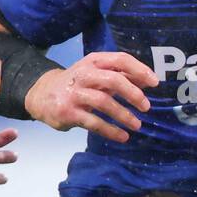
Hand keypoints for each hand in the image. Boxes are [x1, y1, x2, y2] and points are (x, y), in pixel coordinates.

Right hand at [26, 51, 157, 142]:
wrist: (41, 95)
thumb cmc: (77, 84)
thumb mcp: (96, 74)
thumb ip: (120, 75)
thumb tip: (148, 81)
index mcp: (94, 61)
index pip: (121, 59)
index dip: (140, 70)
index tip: (154, 83)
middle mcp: (83, 74)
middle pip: (114, 80)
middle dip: (133, 94)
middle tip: (146, 107)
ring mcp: (74, 93)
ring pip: (104, 102)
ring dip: (124, 115)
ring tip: (137, 125)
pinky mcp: (68, 112)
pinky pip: (93, 122)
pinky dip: (111, 130)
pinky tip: (122, 136)